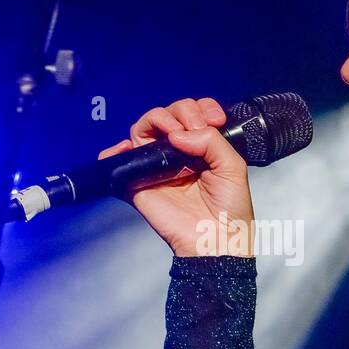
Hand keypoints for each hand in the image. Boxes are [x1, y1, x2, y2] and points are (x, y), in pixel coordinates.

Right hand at [98, 97, 254, 257]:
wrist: (217, 240)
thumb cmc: (230, 210)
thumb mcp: (233, 166)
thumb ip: (211, 140)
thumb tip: (178, 133)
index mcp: (201, 148)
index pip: (193, 113)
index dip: (201, 108)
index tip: (214, 119)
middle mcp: (178, 154)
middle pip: (168, 115)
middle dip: (182, 111)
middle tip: (195, 127)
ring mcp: (157, 168)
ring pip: (144, 129)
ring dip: (156, 119)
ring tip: (172, 133)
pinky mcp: (140, 185)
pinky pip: (120, 165)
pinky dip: (115, 152)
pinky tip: (128, 148)